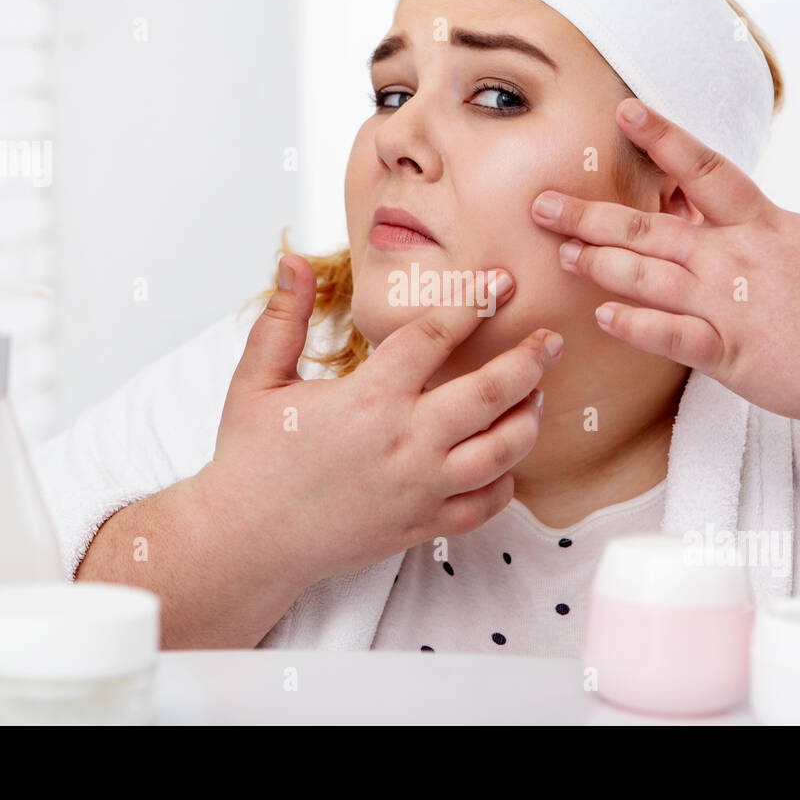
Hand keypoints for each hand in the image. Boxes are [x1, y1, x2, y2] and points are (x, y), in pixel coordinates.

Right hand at [207, 255, 561, 590]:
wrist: (248, 540)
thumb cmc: (251, 459)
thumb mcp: (256, 380)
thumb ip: (282, 318)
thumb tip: (293, 259)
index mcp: (369, 397)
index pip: (436, 337)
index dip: (474, 304)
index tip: (501, 283)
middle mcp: (405, 441)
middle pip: (491, 392)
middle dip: (530, 360)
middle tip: (551, 340)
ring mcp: (421, 488)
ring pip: (502, 451)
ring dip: (528, 419)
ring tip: (536, 395)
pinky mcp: (423, 526)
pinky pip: (486, 505)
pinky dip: (506, 481)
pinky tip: (506, 459)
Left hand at [530, 97, 799, 434]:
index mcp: (764, 224)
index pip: (704, 170)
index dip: (663, 138)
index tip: (623, 112)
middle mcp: (738, 260)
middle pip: (653, 227)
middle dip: (593, 214)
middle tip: (542, 202)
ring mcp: (730, 308)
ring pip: (651, 278)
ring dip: (602, 264)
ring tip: (561, 253)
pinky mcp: (729, 356)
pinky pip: (674, 338)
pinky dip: (638, 327)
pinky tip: (602, 316)